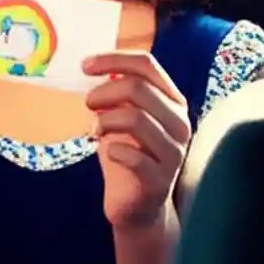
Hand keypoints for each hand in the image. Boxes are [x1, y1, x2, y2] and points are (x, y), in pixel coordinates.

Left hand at [84, 51, 191, 229]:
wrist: (137, 204)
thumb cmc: (127, 153)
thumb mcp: (120, 116)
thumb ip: (114, 92)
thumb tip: (93, 65)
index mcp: (171, 100)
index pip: (146, 64)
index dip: (112, 59)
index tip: (84, 66)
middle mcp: (180, 122)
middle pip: (138, 87)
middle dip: (103, 92)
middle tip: (88, 104)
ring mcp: (175, 152)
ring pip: (135, 117)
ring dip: (105, 121)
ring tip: (95, 131)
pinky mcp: (161, 179)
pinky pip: (132, 155)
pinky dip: (111, 150)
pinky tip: (108, 152)